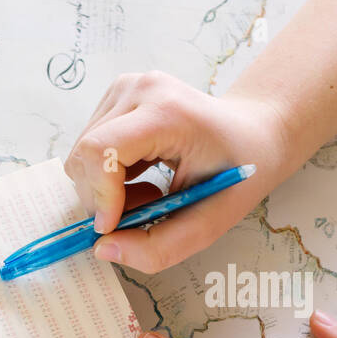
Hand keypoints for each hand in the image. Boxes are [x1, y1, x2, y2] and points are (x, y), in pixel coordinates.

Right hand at [64, 71, 290, 273]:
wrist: (255, 130)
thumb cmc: (238, 171)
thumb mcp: (209, 222)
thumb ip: (158, 248)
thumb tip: (103, 249)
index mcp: (168, 111)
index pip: (101, 150)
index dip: (99, 196)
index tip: (113, 227)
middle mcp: (140, 89)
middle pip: (84, 156)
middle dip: (102, 199)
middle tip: (143, 210)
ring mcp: (125, 87)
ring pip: (81, 156)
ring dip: (105, 190)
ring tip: (147, 192)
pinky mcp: (116, 96)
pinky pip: (89, 149)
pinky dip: (106, 176)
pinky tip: (140, 175)